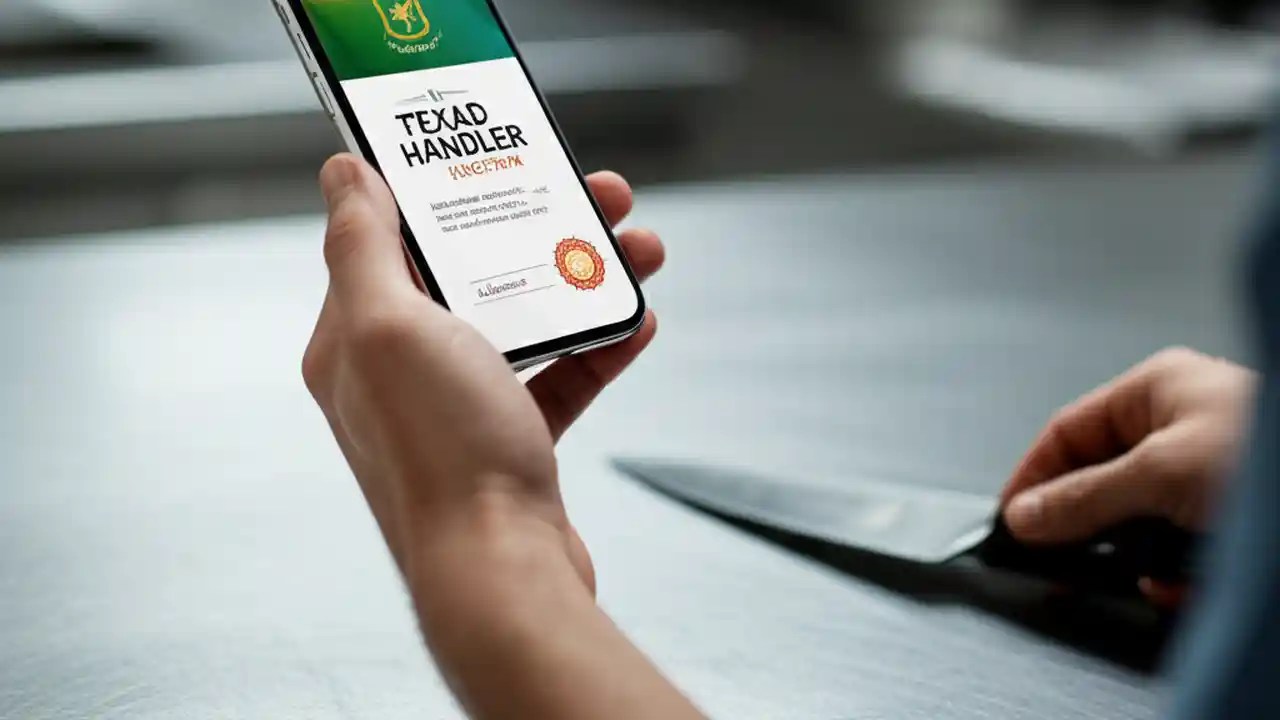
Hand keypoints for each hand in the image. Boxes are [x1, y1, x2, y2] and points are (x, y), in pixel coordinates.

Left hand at [302, 153, 660, 600]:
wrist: (504, 575)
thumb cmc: (445, 455)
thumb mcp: (390, 328)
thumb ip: (361, 245)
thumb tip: (342, 173)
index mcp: (354, 340)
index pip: (391, 238)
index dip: (443, 189)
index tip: (494, 154)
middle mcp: (400, 372)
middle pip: (471, 271)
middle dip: (537, 225)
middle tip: (600, 195)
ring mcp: (457, 409)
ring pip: (524, 318)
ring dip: (582, 277)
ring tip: (641, 251)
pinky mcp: (510, 443)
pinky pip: (558, 376)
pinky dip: (597, 346)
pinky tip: (636, 322)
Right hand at [1001, 347, 1254, 601]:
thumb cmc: (1270, 453)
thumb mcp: (1160, 474)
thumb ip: (1083, 498)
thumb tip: (1025, 515)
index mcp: (1158, 389)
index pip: (1068, 430)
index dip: (1033, 477)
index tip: (1010, 522)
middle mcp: (1183, 423)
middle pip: (1102, 477)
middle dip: (1089, 525)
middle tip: (1062, 560)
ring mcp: (1210, 469)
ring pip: (1143, 517)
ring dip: (1139, 555)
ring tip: (1145, 573)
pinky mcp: (1232, 513)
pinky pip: (1181, 545)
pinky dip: (1176, 572)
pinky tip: (1180, 584)